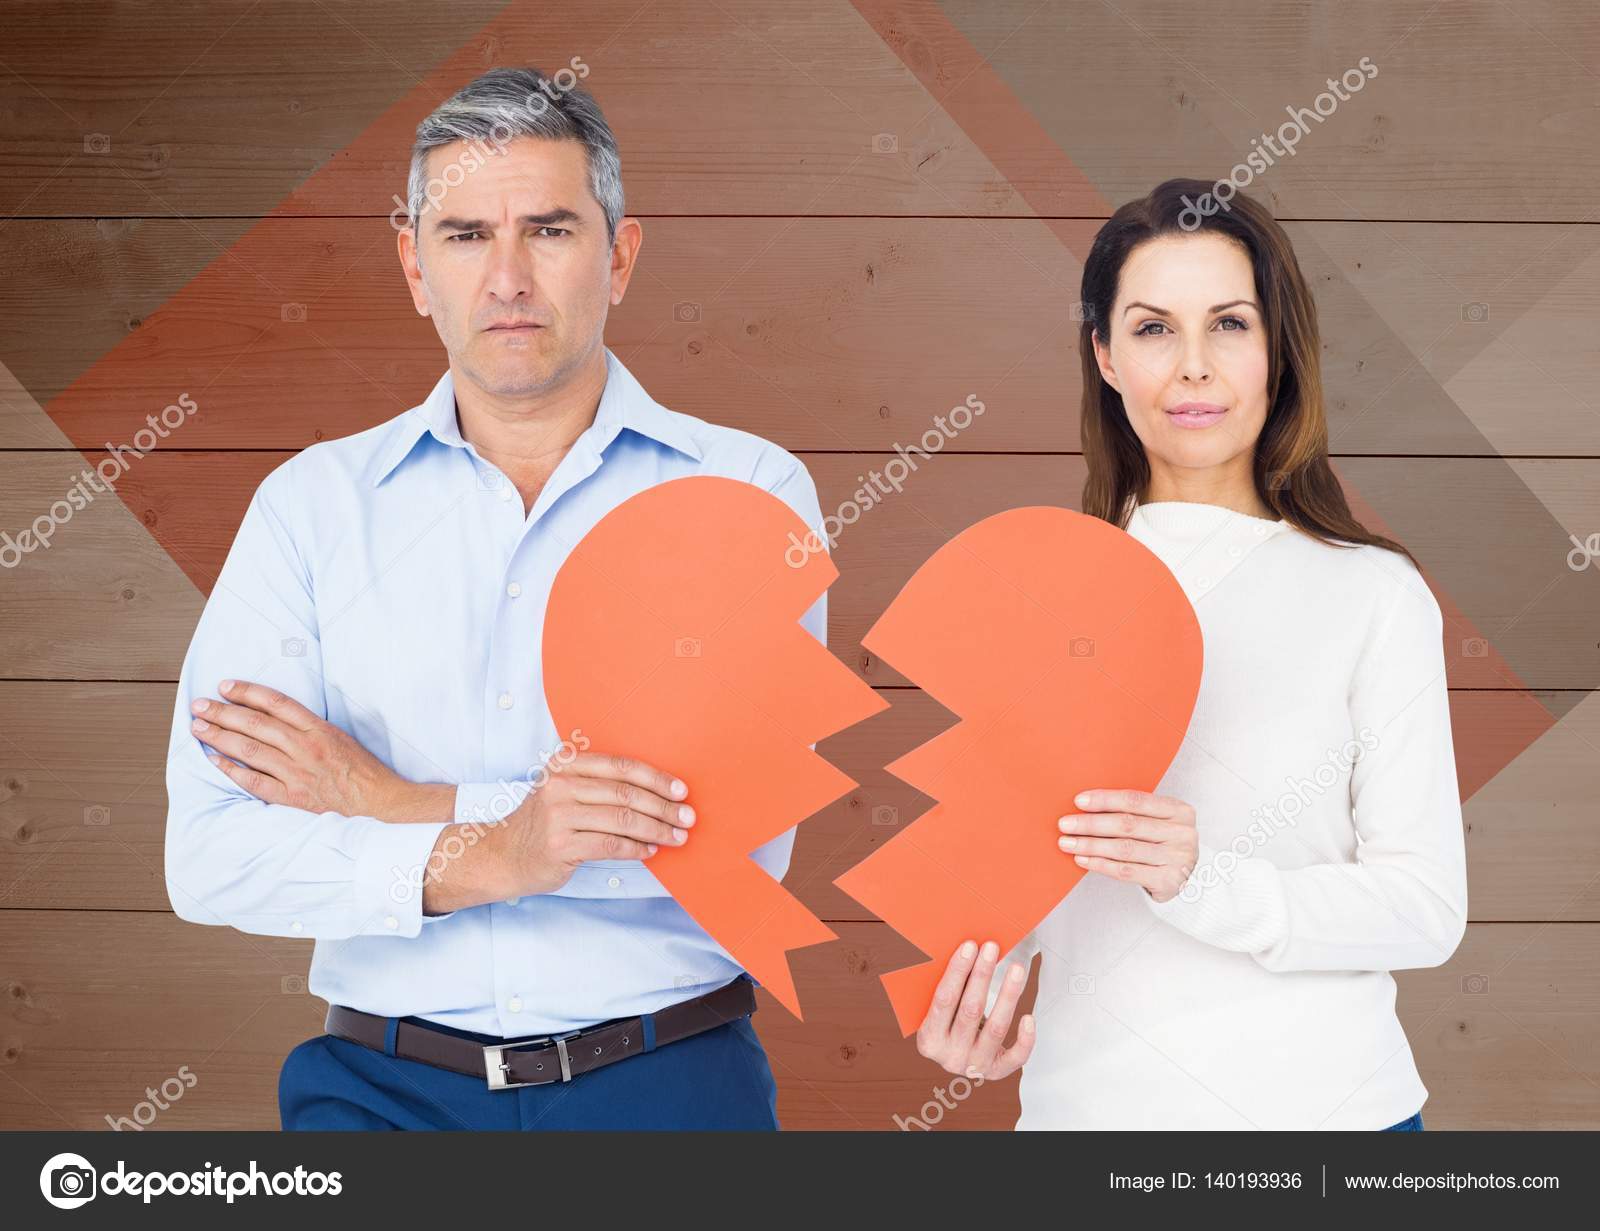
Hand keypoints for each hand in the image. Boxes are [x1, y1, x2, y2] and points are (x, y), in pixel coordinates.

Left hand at [190, 679, 449, 820]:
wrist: (382, 805)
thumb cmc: (365, 772)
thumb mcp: (343, 738)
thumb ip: (311, 729)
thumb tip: (278, 719)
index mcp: (320, 730)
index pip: (277, 703)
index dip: (248, 692)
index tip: (226, 686)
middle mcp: (306, 748)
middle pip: (257, 724)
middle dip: (223, 712)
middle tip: (199, 705)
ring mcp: (298, 773)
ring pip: (251, 750)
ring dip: (220, 737)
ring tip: (199, 727)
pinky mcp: (293, 797)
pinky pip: (255, 781)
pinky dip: (232, 770)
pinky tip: (215, 761)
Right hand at [479, 752, 695, 898]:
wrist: (503, 855)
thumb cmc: (544, 823)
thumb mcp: (565, 791)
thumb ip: (601, 786)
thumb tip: (659, 794)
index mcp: (565, 764)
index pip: (621, 766)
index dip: (656, 778)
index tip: (681, 790)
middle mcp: (560, 785)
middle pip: (625, 793)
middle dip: (663, 806)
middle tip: (687, 817)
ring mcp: (558, 815)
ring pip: (622, 819)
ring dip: (656, 829)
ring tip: (676, 836)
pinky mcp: (560, 845)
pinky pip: (610, 844)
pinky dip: (636, 848)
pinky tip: (650, 850)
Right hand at [914, 939, 1034, 1080]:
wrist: (956, 1059)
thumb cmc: (948, 1026)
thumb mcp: (937, 1014)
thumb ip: (947, 990)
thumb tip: (966, 949)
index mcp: (929, 1040)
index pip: (944, 1000)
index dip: (957, 971)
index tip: (969, 946)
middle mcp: (951, 1057)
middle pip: (970, 1010)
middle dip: (982, 975)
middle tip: (991, 949)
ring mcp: (975, 1066)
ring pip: (996, 1028)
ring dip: (1008, 995)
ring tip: (1016, 969)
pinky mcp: (997, 1072)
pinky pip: (1016, 1057)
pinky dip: (1025, 1038)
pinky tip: (1029, 1017)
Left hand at [1058, 788, 1197, 902]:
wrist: (1187, 876)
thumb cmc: (1163, 842)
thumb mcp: (1157, 821)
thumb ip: (1132, 812)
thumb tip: (1085, 805)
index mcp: (1179, 810)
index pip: (1135, 800)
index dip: (1105, 800)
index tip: (1079, 801)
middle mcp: (1182, 833)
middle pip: (1127, 825)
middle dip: (1091, 824)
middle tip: (1065, 824)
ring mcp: (1178, 859)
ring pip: (1124, 849)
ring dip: (1091, 845)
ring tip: (1068, 843)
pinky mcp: (1168, 881)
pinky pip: (1127, 871)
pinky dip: (1101, 864)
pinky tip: (1083, 859)